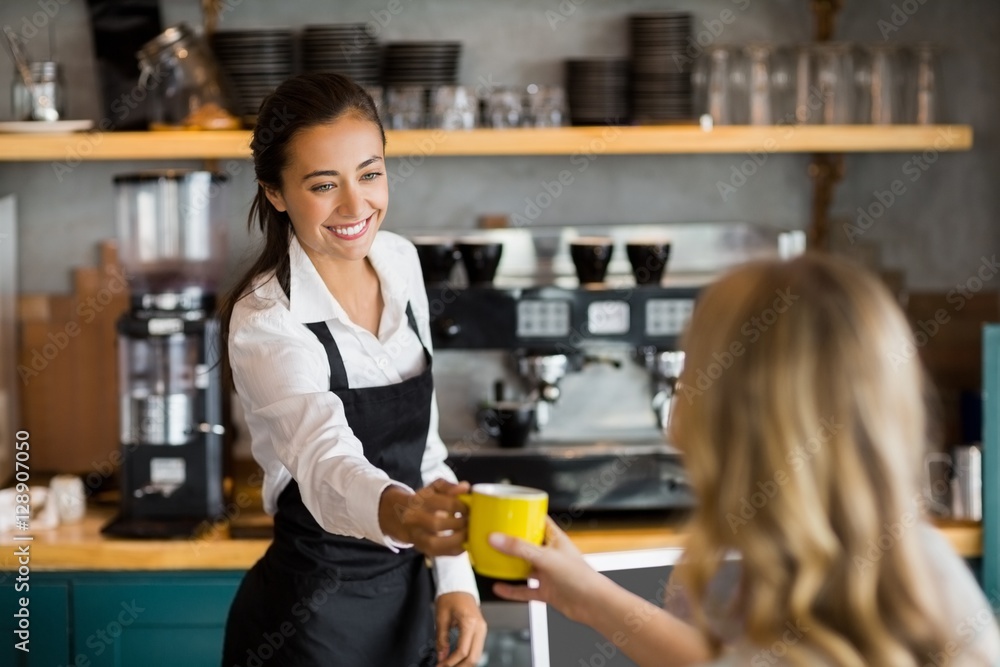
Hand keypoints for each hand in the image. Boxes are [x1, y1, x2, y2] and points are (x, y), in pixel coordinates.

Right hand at [378, 479, 469, 556]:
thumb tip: (465, 487)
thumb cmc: (420, 501)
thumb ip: (448, 486)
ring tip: (468, 533)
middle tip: (471, 522)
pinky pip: (438, 554)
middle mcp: (414, 519)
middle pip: (437, 524)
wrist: (395, 516)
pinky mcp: (420, 548)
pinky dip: (454, 550)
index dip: (461, 506)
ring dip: (456, 540)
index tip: (469, 508)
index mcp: (419, 500)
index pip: (444, 503)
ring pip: (434, 544)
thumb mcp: (431, 489)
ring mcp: (415, 536)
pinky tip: (464, 543)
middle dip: (459, 524)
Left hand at [434, 592, 485, 666]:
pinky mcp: (481, 631)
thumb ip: (441, 639)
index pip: (462, 651)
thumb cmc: (450, 597)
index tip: (440, 666)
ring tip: (449, 666)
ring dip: (464, 664)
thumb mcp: (441, 618)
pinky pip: (476, 649)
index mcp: (470, 623)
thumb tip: (441, 657)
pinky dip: (467, 657)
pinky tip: (456, 661)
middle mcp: (480, 628)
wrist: (459, 586)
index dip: (450, 662)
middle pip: (473, 657)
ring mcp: (482, 629)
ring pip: (477, 655)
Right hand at [489, 516, 607, 625]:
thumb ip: (519, 549)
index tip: (506, 511)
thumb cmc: (581, 577)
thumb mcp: (546, 557)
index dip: (523, 515)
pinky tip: (500, 588)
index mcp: (555, 539)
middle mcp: (550, 554)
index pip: (538, 521)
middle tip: (493, 536)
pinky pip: (525, 589)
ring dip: (509, 565)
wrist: (594, 605)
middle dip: (510, 541)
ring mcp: (548, 573)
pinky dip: (512, 589)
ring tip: (492, 559)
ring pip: (524, 567)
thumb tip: (497, 538)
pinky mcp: (546, 590)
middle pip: (527, 544)